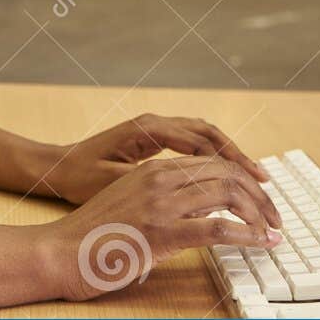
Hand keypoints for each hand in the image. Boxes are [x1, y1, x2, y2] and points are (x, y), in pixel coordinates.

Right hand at [38, 155, 282, 301]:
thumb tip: (195, 214)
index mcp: (151, 169)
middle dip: (258, 194)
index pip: (211, 162)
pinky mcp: (161, 232)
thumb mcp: (128, 204)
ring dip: (258, 212)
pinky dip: (247, 235)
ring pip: (227, 194)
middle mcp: (159, 179)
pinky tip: (261, 242)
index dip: (243, 176)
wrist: (59, 252)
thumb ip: (160, 201)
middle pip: (225, 173)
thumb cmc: (91, 236)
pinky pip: (217, 228)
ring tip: (273, 230)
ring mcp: (160, 204)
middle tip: (275, 216)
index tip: (261, 196)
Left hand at [44, 113, 269, 204]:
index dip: (233, 162)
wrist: (55, 168)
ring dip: (230, 158)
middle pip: (211, 135)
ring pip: (205, 137)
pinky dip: (213, 159)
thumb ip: (155, 186)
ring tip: (255, 182)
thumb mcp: (115, 184)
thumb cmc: (79, 177)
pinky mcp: (153, 140)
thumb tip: (196, 196)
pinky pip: (192, 145)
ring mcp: (155, 129)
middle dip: (240, 159)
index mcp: (149, 129)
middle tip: (265, 184)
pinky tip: (227, 180)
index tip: (256, 184)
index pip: (204, 141)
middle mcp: (156, 123)